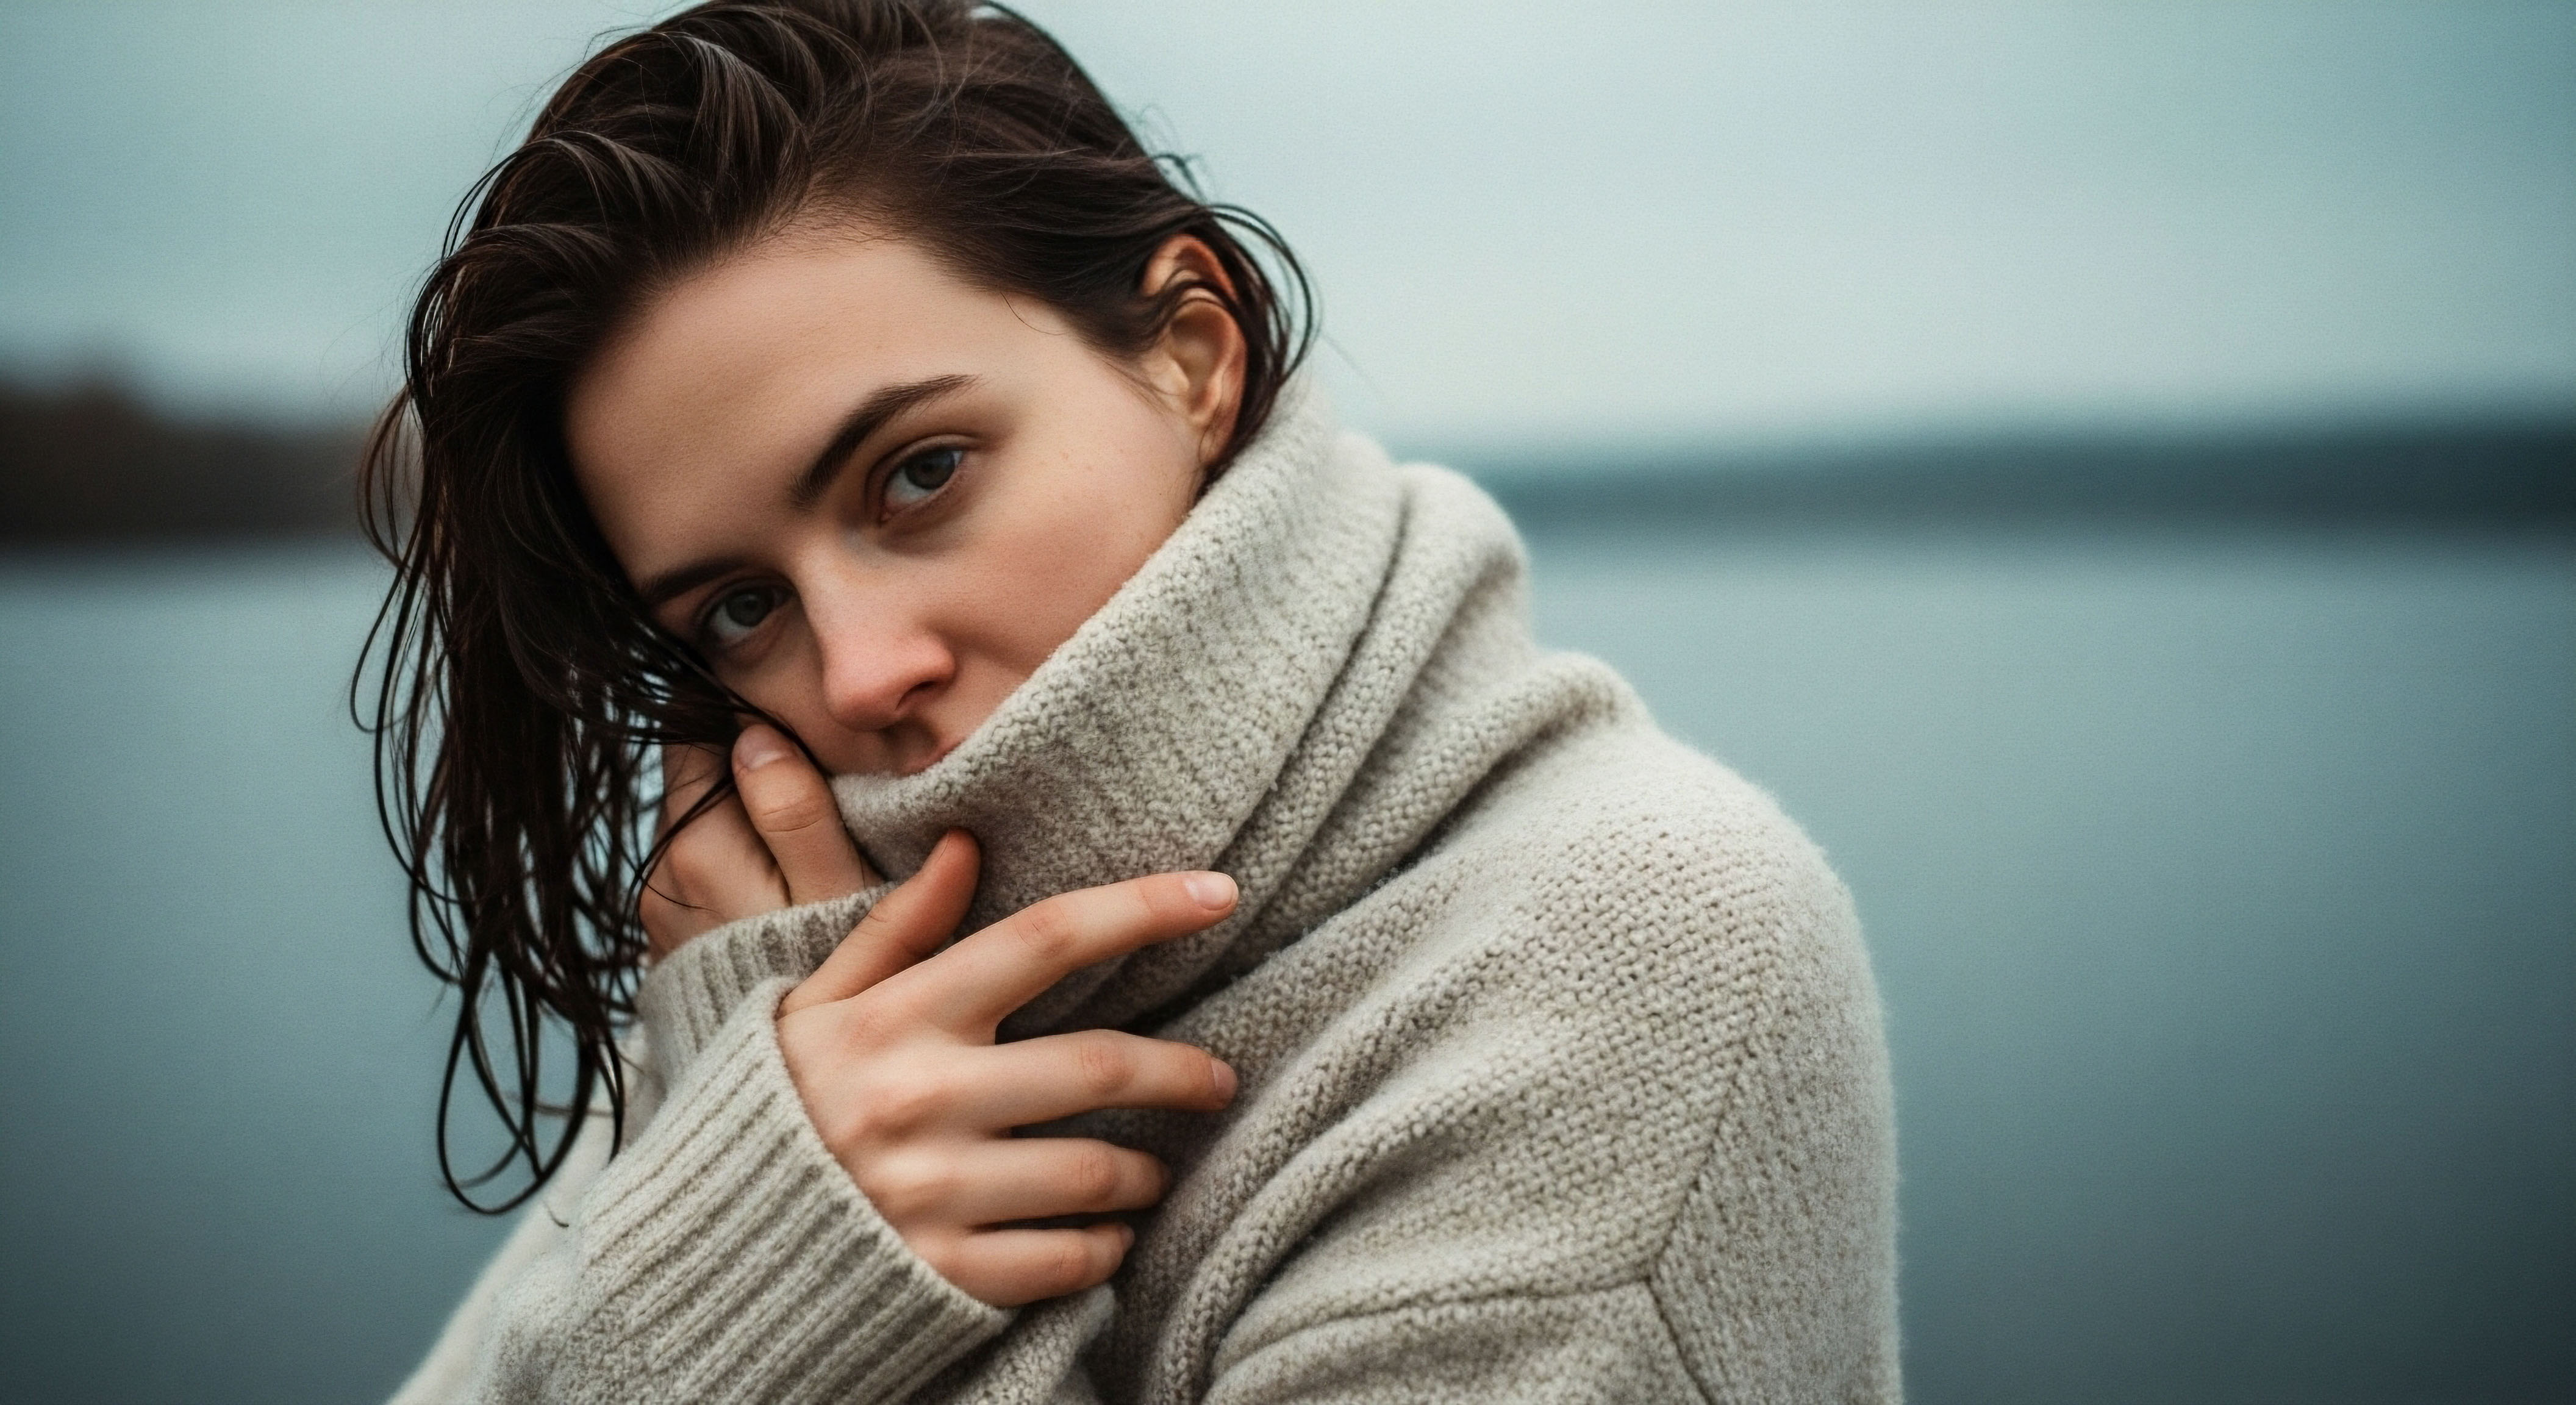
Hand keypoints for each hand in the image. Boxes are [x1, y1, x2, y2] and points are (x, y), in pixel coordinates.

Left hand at [641, 724, 881, 959]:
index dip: (738, 720)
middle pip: (690, 782)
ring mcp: (657, 911)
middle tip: (806, 788)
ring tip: (792, 847)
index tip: (789, 732)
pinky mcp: (665, 940)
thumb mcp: (834, 886)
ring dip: (733, 823)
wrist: (794, 1076)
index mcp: (698, 843)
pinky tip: (769, 893)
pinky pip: (689, 876)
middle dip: (739, 773)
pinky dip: (724, 868)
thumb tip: (755, 735)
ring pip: (691, 828)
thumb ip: (795, 807)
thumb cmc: (831, 970)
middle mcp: (661, 872)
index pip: (689, 737)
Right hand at [776, 831, 1240, 1306]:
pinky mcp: (943, 1275)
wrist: (702, 1249)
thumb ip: (898, 929)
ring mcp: (933, 1193)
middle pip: (1098, 1065)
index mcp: (897, 1018)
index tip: (1218, 895)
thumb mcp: (818, 1006)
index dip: (1141, 909)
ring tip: (1153, 1170)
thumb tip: (967, 846)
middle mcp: (920, 1099)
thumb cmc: (777, 1107)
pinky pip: (1066, 1260)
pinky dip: (1104, 1250)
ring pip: (1096, 1172)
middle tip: (1218, 1079)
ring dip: (1146, 1173)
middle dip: (1182, 1072)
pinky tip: (1106, 1236)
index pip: (1044, 940)